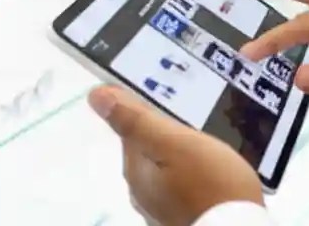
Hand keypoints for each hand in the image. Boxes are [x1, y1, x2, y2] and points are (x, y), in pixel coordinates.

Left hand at [89, 86, 263, 225]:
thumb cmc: (210, 184)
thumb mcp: (174, 143)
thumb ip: (137, 120)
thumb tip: (95, 95)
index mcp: (135, 171)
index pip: (132, 130)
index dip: (152, 112)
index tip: (178, 101)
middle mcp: (142, 194)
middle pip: (149, 153)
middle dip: (169, 136)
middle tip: (199, 121)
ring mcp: (162, 212)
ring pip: (167, 172)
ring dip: (183, 157)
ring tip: (210, 145)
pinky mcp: (184, 220)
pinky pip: (183, 189)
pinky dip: (194, 178)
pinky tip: (213, 173)